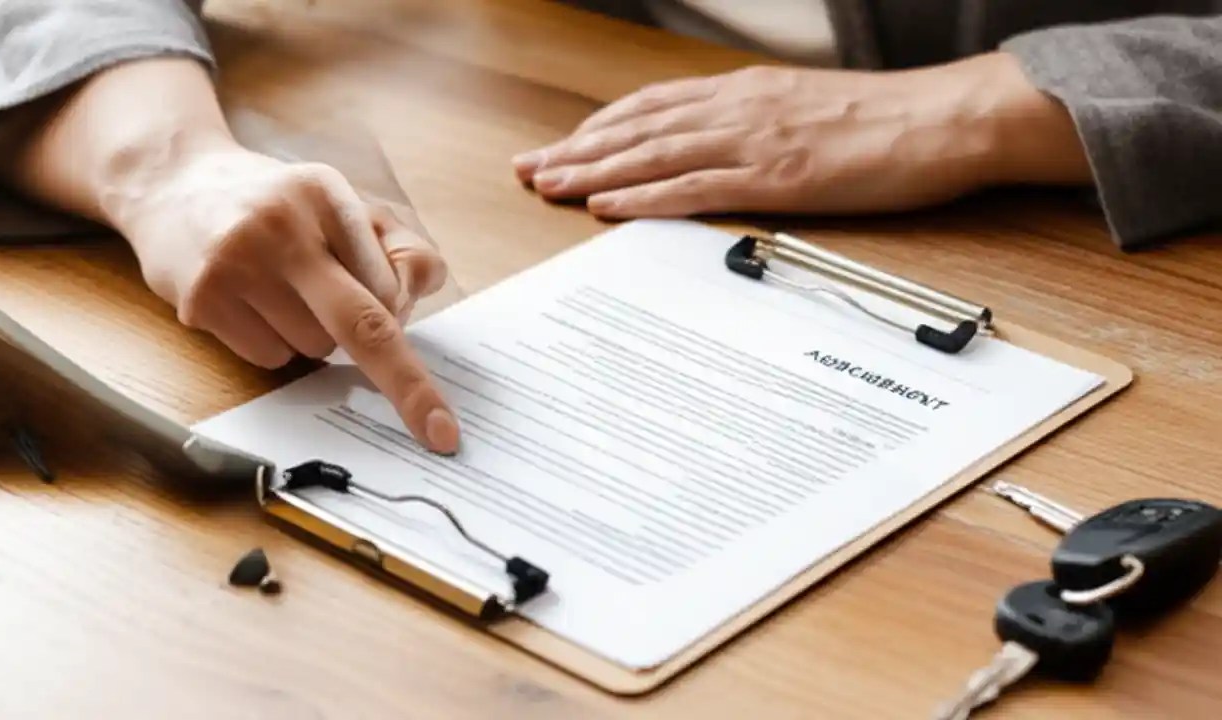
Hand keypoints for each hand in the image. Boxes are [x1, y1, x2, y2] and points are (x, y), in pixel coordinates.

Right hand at [104, 143, 459, 453]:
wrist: (171, 183)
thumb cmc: (277, 207)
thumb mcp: (342, 205)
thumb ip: (396, 246)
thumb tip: (414, 294)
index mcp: (326, 193)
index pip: (389, 280)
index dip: (405, 321)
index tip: (440, 390)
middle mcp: (282, 225)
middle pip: (361, 323)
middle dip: (405, 383)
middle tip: (440, 432)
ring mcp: (236, 263)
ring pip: (314, 349)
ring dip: (314, 339)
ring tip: (284, 294)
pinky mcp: (202, 299)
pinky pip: (270, 358)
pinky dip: (274, 344)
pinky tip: (253, 305)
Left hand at [513, 52, 1089, 218]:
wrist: (944, 120)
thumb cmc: (883, 120)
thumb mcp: (805, 109)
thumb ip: (756, 122)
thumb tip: (717, 144)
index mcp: (744, 93)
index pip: (652, 107)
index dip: (599, 127)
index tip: (562, 145)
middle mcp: (738, 109)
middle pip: (638, 129)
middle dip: (576, 149)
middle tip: (528, 168)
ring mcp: (754, 142)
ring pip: (653, 154)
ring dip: (593, 172)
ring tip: (548, 185)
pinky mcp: (776, 178)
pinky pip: (695, 187)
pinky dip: (644, 197)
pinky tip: (608, 206)